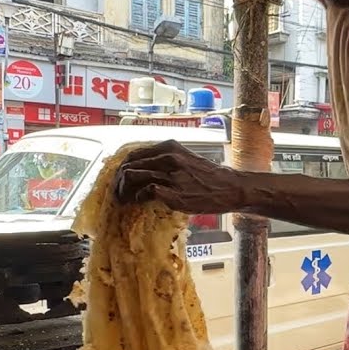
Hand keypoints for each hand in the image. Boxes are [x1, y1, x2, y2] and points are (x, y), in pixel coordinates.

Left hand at [116, 140, 244, 213]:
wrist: (231, 188)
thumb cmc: (210, 176)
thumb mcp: (187, 159)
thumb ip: (166, 160)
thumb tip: (145, 170)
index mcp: (170, 147)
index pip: (134, 154)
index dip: (122, 167)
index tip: (119, 178)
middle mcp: (168, 158)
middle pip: (130, 165)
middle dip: (118, 180)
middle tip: (117, 192)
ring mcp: (171, 175)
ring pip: (133, 177)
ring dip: (123, 190)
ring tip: (122, 199)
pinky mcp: (174, 193)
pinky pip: (145, 192)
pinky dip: (137, 197)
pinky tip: (138, 202)